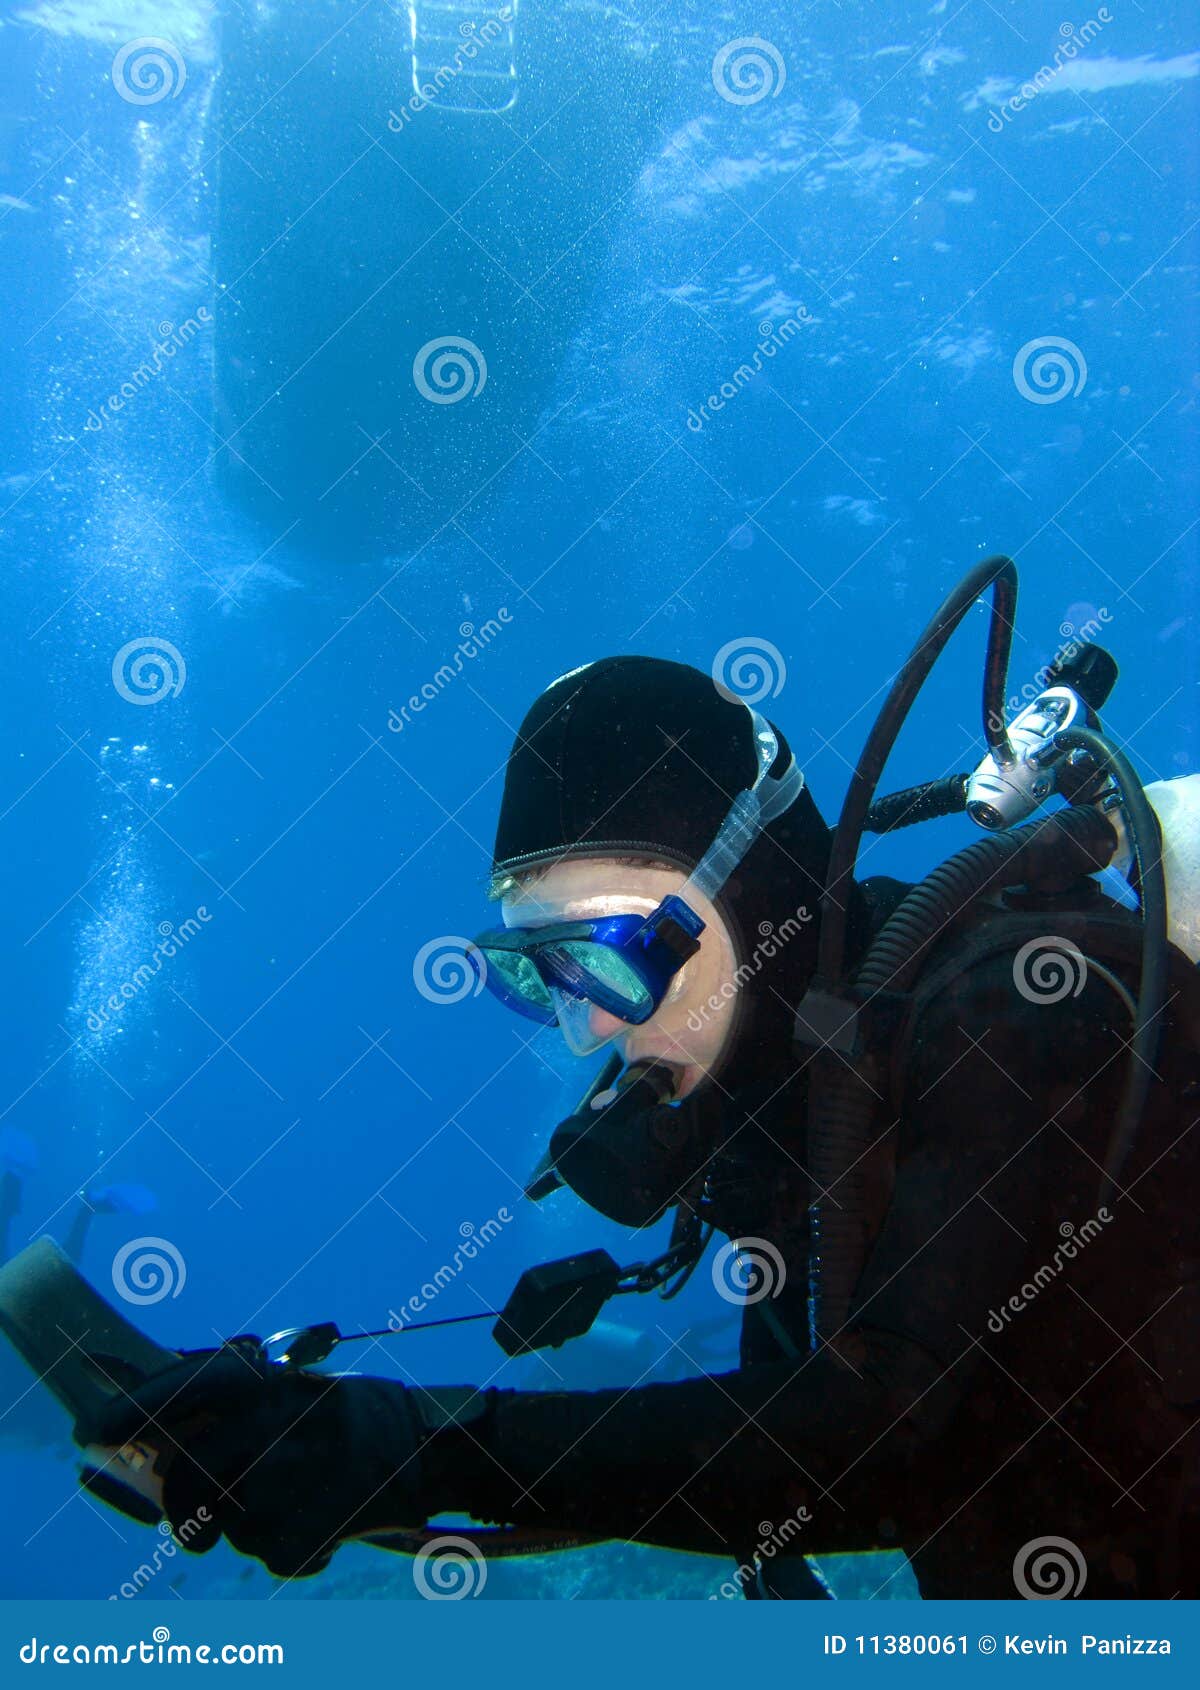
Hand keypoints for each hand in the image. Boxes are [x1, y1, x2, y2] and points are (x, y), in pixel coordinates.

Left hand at [74, 1341, 425, 1577]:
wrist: (432, 1447)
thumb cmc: (348, 1422)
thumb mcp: (296, 1392)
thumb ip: (235, 1410)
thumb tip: (153, 1438)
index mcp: (275, 1381)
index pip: (187, 1386)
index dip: (131, 1408)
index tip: (90, 1434)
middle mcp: (282, 1418)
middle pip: (192, 1478)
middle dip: (184, 1512)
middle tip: (192, 1527)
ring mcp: (302, 1470)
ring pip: (232, 1522)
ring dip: (246, 1530)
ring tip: (284, 1510)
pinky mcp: (322, 1520)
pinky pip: (271, 1552)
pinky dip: (289, 1549)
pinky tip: (317, 1526)